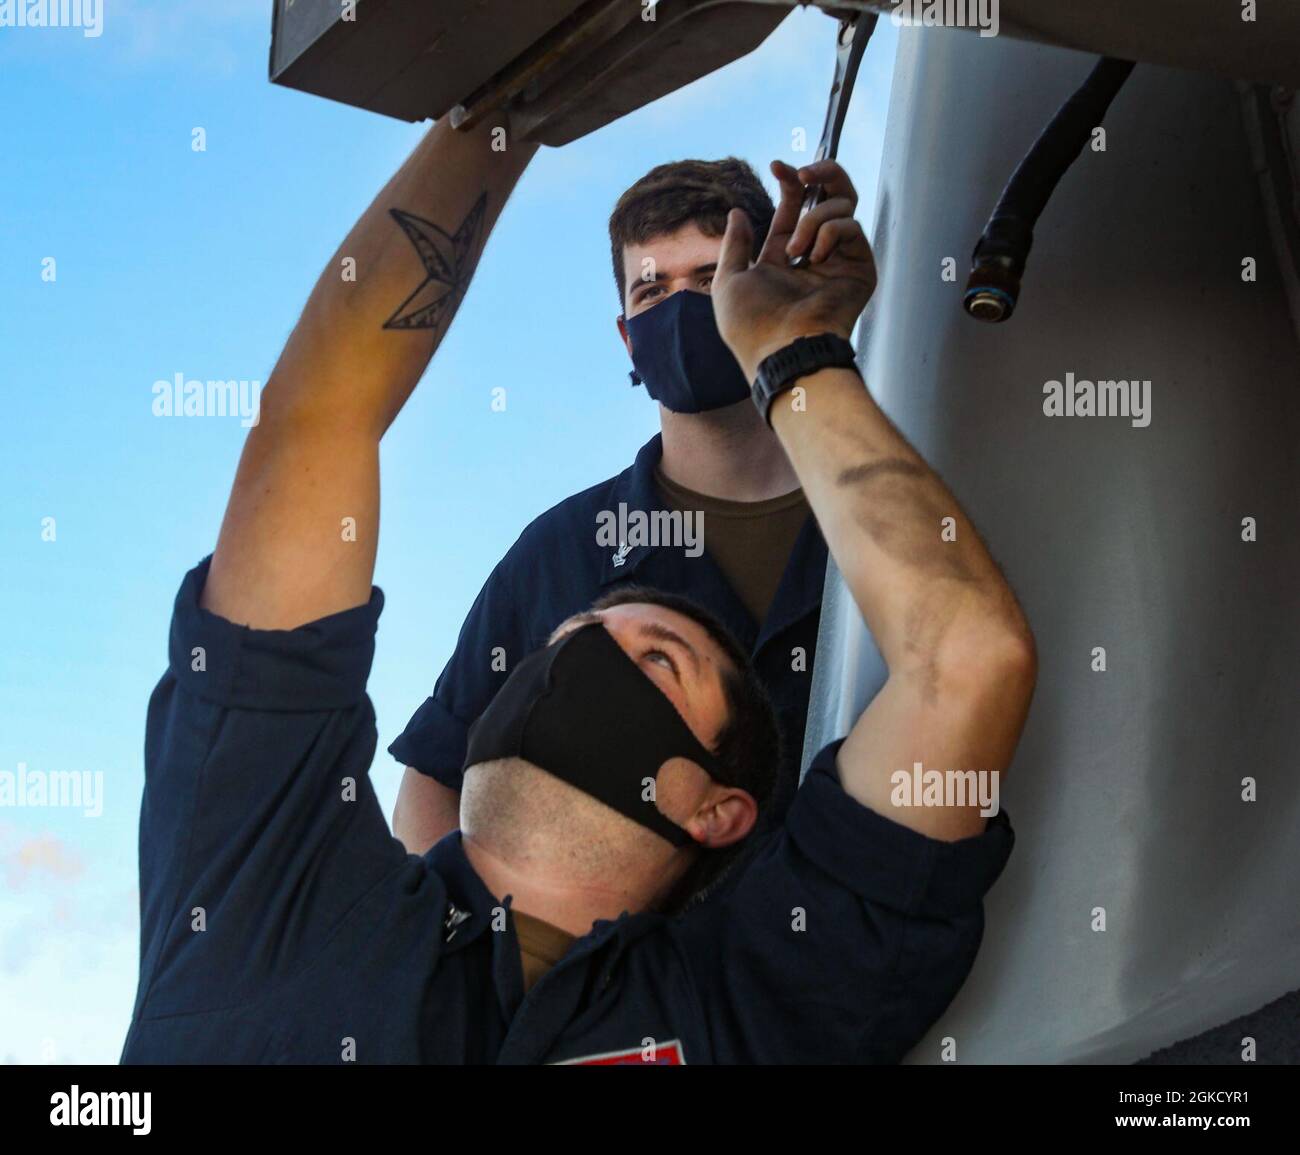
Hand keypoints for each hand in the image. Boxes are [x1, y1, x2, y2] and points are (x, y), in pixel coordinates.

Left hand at [712, 159, 876, 379]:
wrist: (781, 350)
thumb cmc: (751, 325)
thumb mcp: (729, 280)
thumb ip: (735, 244)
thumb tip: (737, 213)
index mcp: (784, 260)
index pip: (794, 210)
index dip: (790, 185)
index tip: (779, 167)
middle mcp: (814, 258)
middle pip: (828, 199)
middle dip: (819, 177)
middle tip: (805, 173)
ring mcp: (839, 263)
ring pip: (841, 208)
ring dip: (813, 219)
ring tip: (797, 250)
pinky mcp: (860, 270)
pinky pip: (852, 228)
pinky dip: (830, 232)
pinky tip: (816, 256)